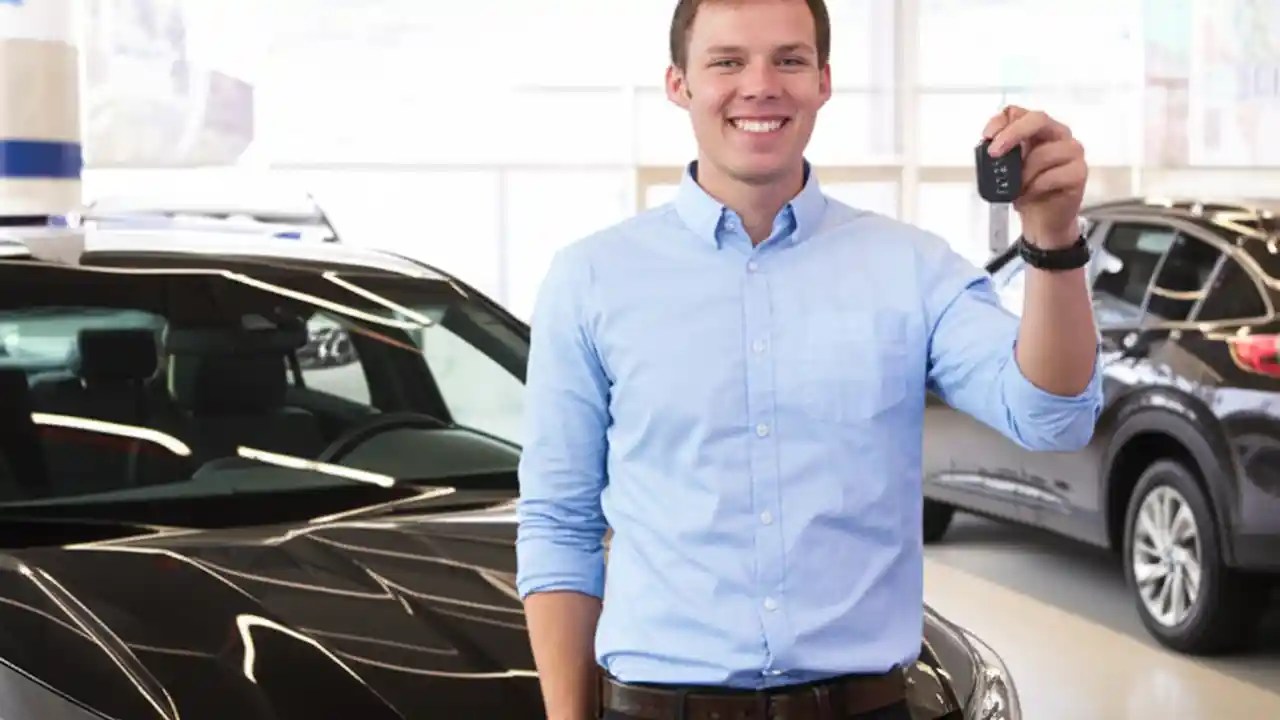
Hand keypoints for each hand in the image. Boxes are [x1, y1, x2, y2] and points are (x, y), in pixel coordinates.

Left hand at [983, 106, 1087, 248]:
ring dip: (1023, 174)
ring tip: (1018, 187)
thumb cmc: (1028, 189)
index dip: (1000, 121)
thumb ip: (1002, 151)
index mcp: (1039, 129)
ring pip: (1043, 153)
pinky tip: (1030, 194)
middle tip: (995, 152)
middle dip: (1013, 134)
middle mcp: (1058, 135)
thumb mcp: (1007, 168)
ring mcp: (1072, 152)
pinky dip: (1034, 187)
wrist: (1044, 219)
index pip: (1019, 112)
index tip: (987, 136)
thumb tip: (988, 143)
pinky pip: (1052, 176)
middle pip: (1038, 119)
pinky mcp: (1079, 173)